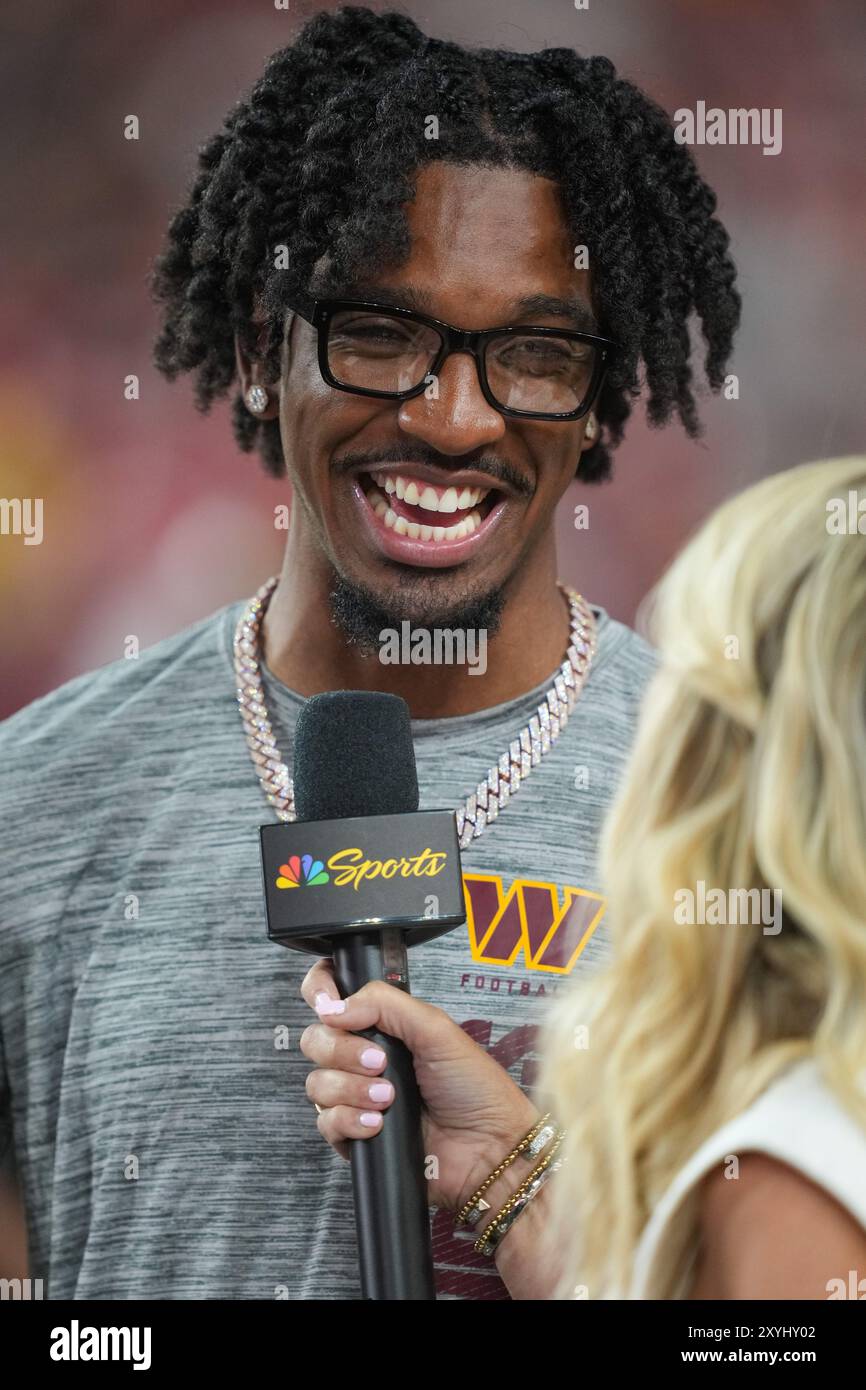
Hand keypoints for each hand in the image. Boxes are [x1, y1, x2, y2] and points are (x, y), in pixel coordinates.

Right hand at [299, 958, 540, 1213]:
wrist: (486, 1148)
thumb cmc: (473, 1087)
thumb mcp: (435, 1028)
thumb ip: (384, 1003)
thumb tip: (333, 1007)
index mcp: (383, 1026)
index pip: (332, 996)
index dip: (319, 992)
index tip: (328, 1005)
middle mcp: (363, 1057)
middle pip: (316, 1039)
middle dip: (342, 1050)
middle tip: (380, 1063)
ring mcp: (356, 1097)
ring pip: (317, 1083)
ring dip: (351, 1089)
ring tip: (388, 1098)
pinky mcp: (353, 1135)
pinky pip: (326, 1122)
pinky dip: (350, 1120)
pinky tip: (378, 1123)